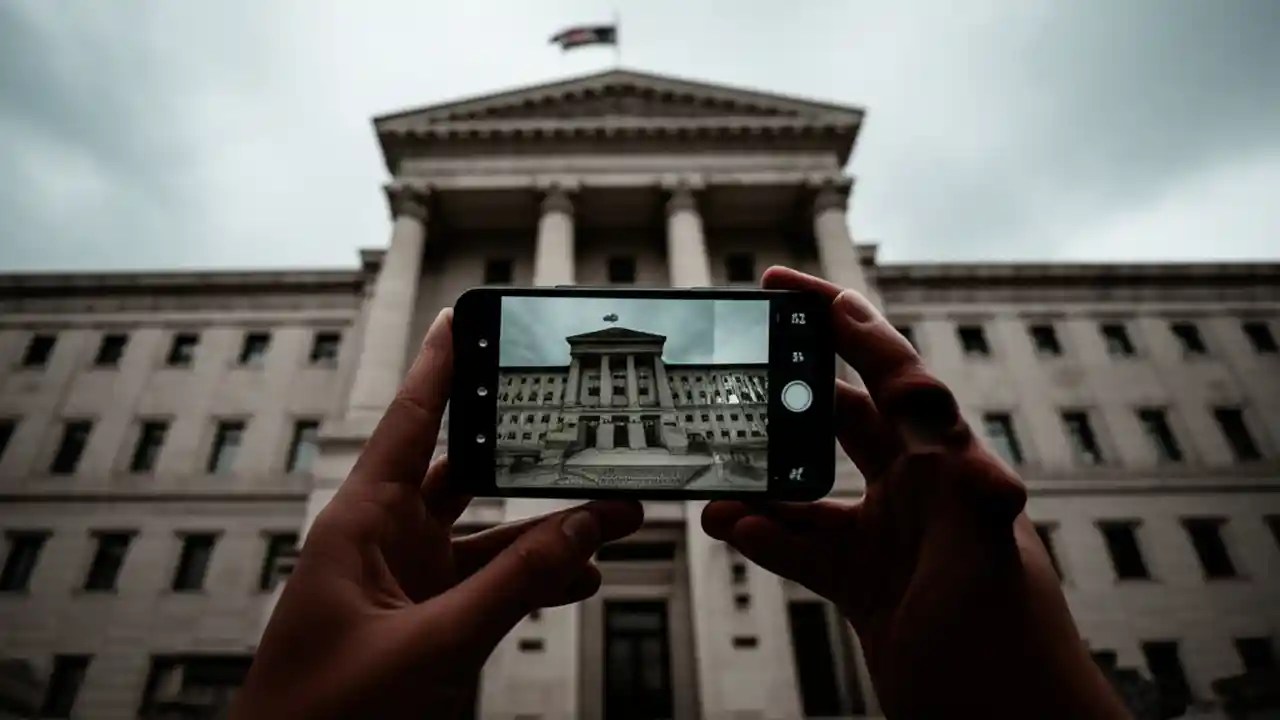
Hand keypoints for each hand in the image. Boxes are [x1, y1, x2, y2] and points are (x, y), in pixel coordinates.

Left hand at [232, 309, 643, 719]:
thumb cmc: (325, 714)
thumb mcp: (432, 643)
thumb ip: (513, 586)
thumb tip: (586, 529)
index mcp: (361, 523)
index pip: (407, 422)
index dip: (439, 366)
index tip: (465, 316)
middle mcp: (384, 540)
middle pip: (464, 474)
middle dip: (526, 455)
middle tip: (580, 425)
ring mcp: (406, 583)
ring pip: (490, 538)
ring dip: (548, 531)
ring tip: (616, 514)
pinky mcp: (424, 622)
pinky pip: (489, 586)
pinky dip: (533, 581)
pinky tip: (581, 578)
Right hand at [703, 268, 1127, 718]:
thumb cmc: (1012, 655)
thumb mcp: (986, 572)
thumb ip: (979, 510)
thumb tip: (986, 462)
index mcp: (949, 469)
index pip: (893, 372)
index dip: (842, 321)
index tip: (785, 284)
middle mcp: (918, 492)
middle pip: (844, 415)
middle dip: (791, 386)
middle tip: (735, 362)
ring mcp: (890, 537)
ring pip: (812, 485)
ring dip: (764, 478)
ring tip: (715, 476)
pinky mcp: (867, 582)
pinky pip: (803, 543)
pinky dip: (765, 533)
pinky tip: (728, 528)